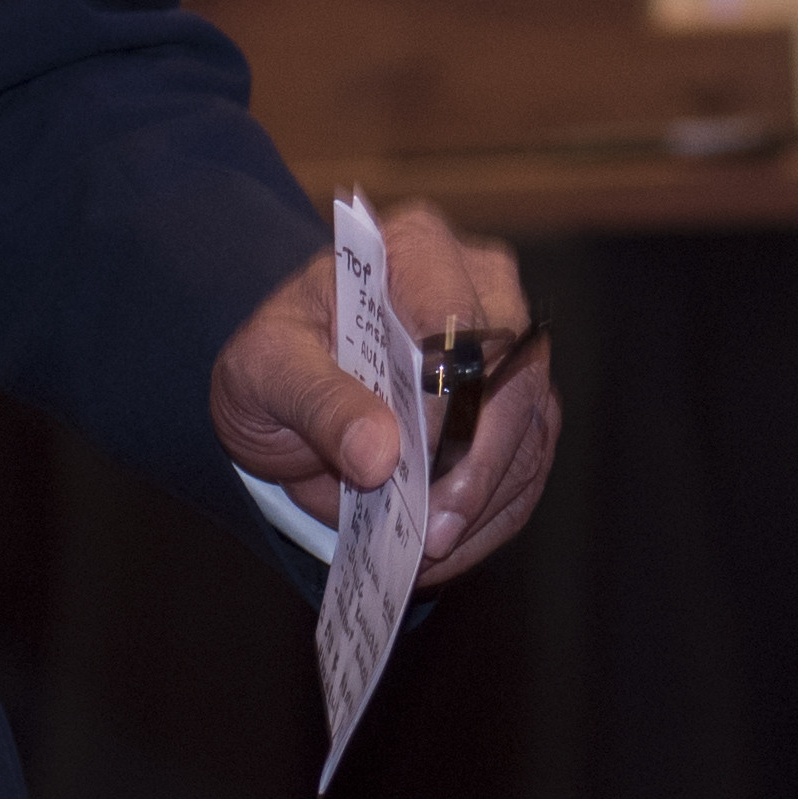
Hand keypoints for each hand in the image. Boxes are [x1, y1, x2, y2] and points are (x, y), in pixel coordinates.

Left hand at [209, 202, 560, 589]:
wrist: (288, 382)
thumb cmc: (277, 358)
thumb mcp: (265, 371)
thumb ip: (318, 403)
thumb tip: (380, 456)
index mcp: (415, 248)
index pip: (458, 318)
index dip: (446, 396)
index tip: (409, 461)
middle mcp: (482, 285)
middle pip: (516, 375)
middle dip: (476, 464)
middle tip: (431, 531)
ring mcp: (511, 347)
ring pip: (532, 428)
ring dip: (485, 501)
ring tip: (427, 550)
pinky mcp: (521, 405)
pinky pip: (529, 465)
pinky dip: (491, 518)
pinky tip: (444, 547)